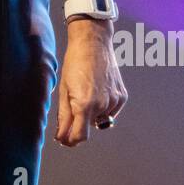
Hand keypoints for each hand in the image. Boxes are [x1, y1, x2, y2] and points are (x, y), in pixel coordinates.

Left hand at [55, 20, 126, 145]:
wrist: (93, 43)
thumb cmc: (74, 64)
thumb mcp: (64, 90)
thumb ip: (64, 117)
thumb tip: (62, 137)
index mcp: (85, 105)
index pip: (80, 136)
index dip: (70, 141)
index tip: (64, 139)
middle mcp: (103, 106)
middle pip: (89, 127)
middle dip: (79, 122)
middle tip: (72, 103)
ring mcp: (115, 101)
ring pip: (100, 119)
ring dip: (91, 114)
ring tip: (85, 91)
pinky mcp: (122, 96)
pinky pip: (111, 111)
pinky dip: (103, 106)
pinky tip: (97, 89)